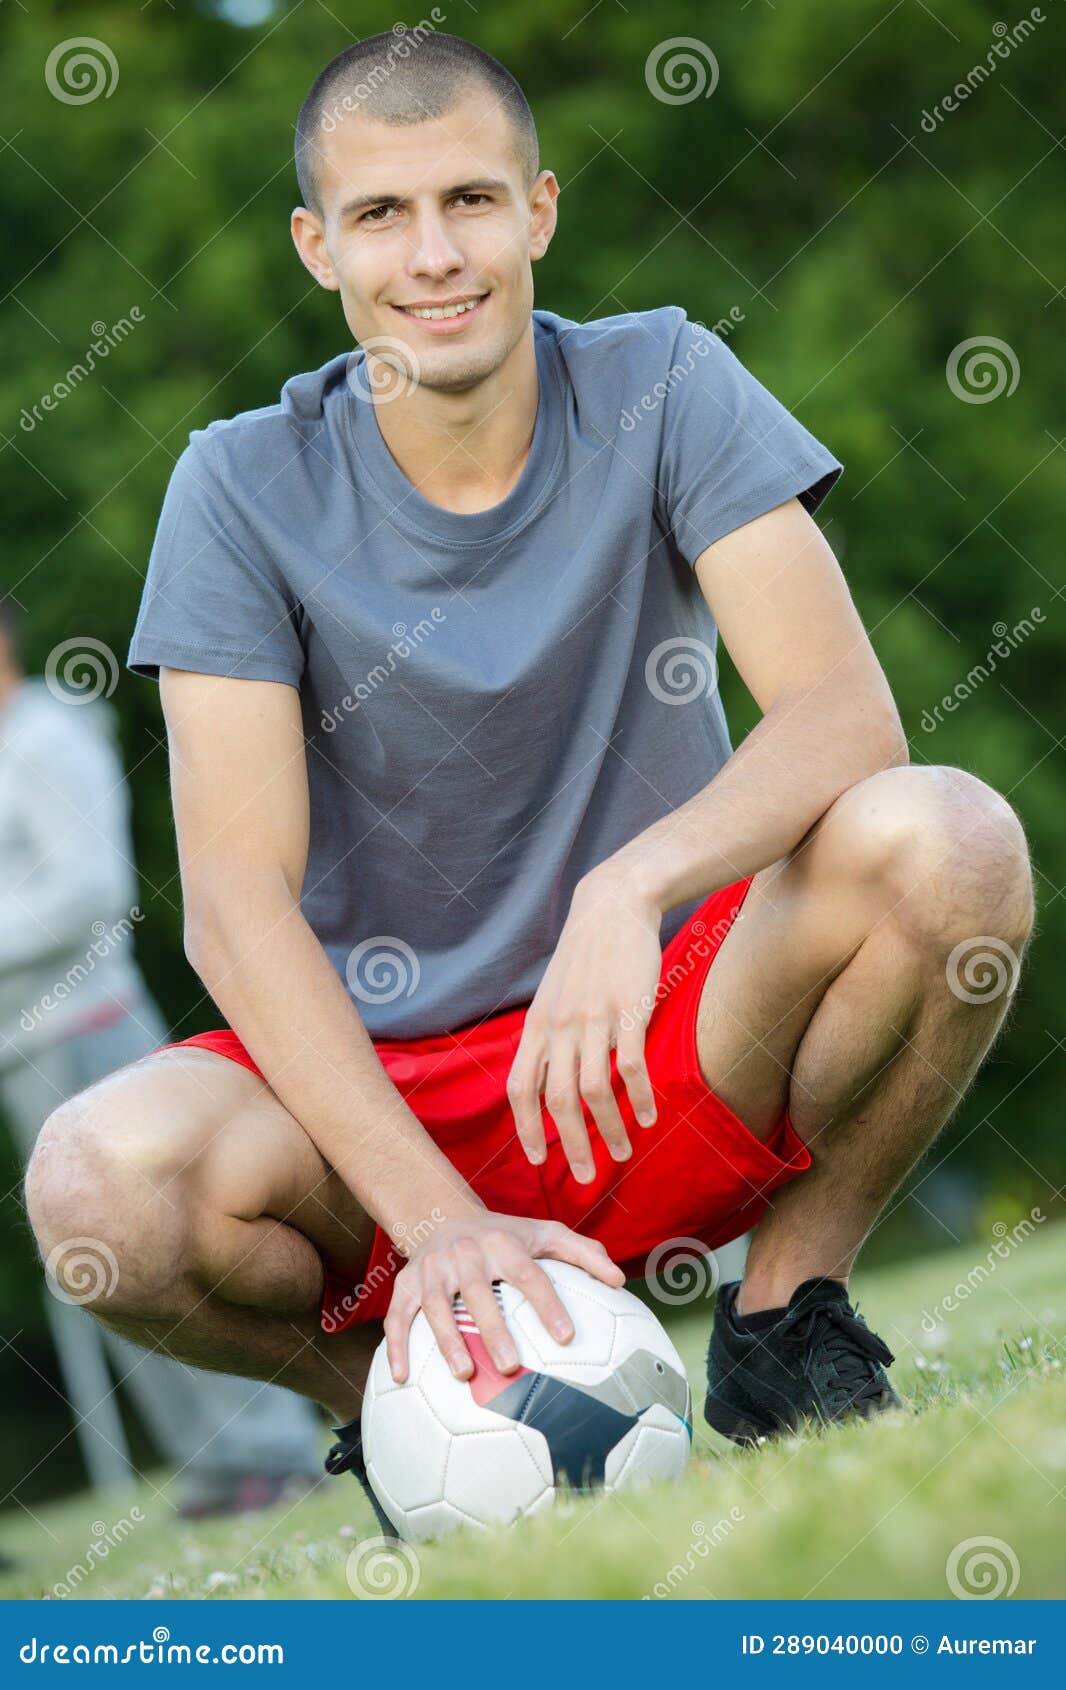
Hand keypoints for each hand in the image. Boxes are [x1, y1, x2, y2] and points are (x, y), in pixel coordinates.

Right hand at [384, 1212, 624, 1383]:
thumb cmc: (505, 1235)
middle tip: (509, 1367)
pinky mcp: (405, 1284)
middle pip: (478, 1292)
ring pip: (436, 1305)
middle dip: (493, 1329)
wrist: (443, 1215)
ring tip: (464, 1373)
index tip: (566, 1337)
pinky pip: (397, 1315)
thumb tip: (621, 1281)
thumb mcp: (544, 1233)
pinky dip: (397, 1345)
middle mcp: (465, 1253)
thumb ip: (584, 1253)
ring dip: (447, 1340)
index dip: (547, 1304)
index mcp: (503, 1242)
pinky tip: (402, 1378)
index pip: (529, 1274)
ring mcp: (432, 1269)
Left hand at [506, 870, 662, 1181]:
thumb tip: (547, 1081)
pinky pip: (632, 1066)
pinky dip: (640, 1098)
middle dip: (571, 1145)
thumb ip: (550, 1036)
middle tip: (587, 1176)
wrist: (613, 906)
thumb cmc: (585, 956)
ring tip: (624, 1152)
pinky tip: (649, 1116)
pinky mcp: (629, 1011)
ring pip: (595, 1091)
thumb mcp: (553, 995)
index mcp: (539, 1026)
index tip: (540, 1160)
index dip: (526, 1128)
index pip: (522, 1088)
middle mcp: (560, 1027)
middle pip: (558, 1100)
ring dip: (609, 1129)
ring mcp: (594, 1020)